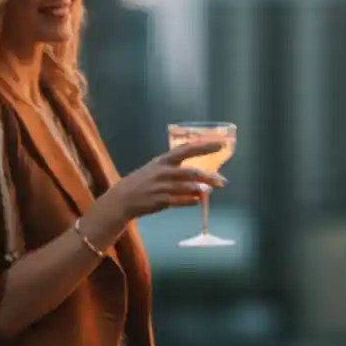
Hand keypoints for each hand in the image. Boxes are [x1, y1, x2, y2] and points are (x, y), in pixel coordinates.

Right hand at [94, 142, 226, 222]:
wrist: (123, 199)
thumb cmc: (143, 182)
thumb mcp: (156, 169)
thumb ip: (175, 169)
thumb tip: (198, 175)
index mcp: (163, 160)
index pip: (187, 149)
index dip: (204, 146)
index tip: (220, 144)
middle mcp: (163, 172)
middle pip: (191, 172)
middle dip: (208, 176)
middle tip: (222, 181)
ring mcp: (161, 187)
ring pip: (187, 187)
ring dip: (201, 190)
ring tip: (209, 191)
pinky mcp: (160, 201)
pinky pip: (180, 201)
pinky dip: (190, 201)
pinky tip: (197, 201)